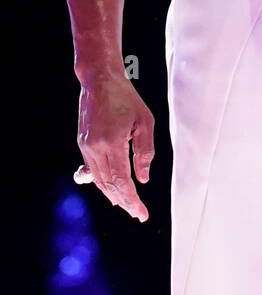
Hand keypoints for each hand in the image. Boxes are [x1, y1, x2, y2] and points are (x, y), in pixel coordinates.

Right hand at [75, 74, 153, 220]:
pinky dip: (103, 181)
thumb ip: (145, 152)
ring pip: (98, 179)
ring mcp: (85, 146)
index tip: (142, 214)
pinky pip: (92, 169)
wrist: (99, 80)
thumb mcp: (145, 122)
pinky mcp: (82, 143)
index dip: (132, 200)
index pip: (122, 181)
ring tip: (126, 204)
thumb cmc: (126, 97)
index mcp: (112, 142)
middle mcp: (95, 147)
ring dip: (112, 194)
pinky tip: (112, 189)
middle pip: (108, 185)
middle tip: (137, 212)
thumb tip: (143, 180)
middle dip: (123, 201)